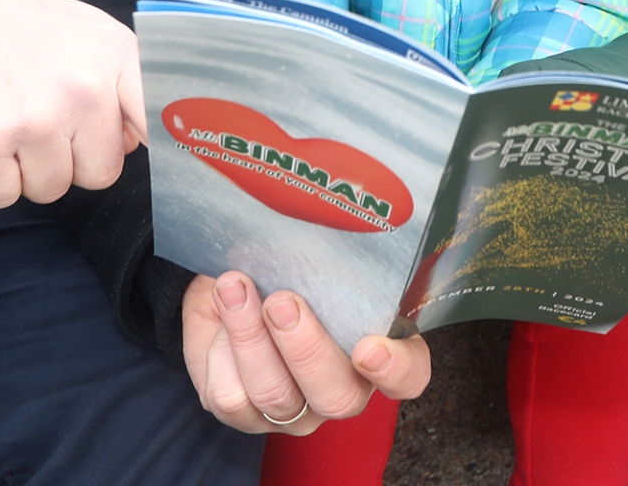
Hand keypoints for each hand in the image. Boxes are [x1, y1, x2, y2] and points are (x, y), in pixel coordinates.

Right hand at [0, 0, 145, 206]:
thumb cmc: (15, 31)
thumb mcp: (83, 33)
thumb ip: (121, 80)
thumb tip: (135, 140)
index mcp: (111, 55)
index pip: (158, 119)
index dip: (160, 147)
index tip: (148, 155)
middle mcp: (79, 89)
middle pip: (100, 173)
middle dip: (72, 159)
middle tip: (40, 120)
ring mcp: (31, 121)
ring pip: (51, 189)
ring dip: (27, 169)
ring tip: (7, 120)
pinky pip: (1, 197)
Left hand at [183, 271, 430, 434]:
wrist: (231, 282)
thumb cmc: (285, 263)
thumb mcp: (309, 250)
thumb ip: (324, 247)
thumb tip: (321, 211)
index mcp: (378, 348)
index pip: (409, 376)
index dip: (395, 369)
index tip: (368, 347)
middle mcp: (341, 389)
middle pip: (337, 396)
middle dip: (305, 348)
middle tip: (282, 301)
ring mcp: (294, 410)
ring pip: (277, 396)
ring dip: (251, 339)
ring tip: (234, 287)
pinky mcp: (244, 415)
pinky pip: (231, 397)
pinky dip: (220, 349)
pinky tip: (219, 310)